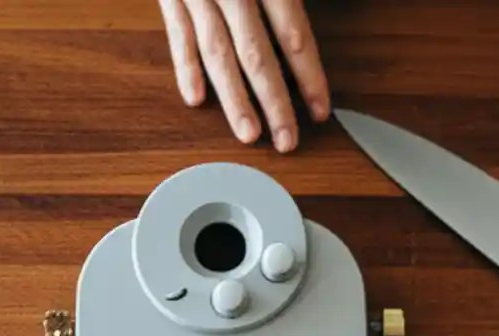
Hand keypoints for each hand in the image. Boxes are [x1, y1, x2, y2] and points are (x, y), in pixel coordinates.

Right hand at [158, 0, 331, 152]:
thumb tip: (307, 33)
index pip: (294, 36)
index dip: (309, 76)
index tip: (319, 110)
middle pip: (257, 55)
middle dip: (274, 102)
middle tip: (287, 140)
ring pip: (217, 53)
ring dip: (234, 98)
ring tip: (248, 133)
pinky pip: (178, 36)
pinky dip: (186, 68)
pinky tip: (196, 99)